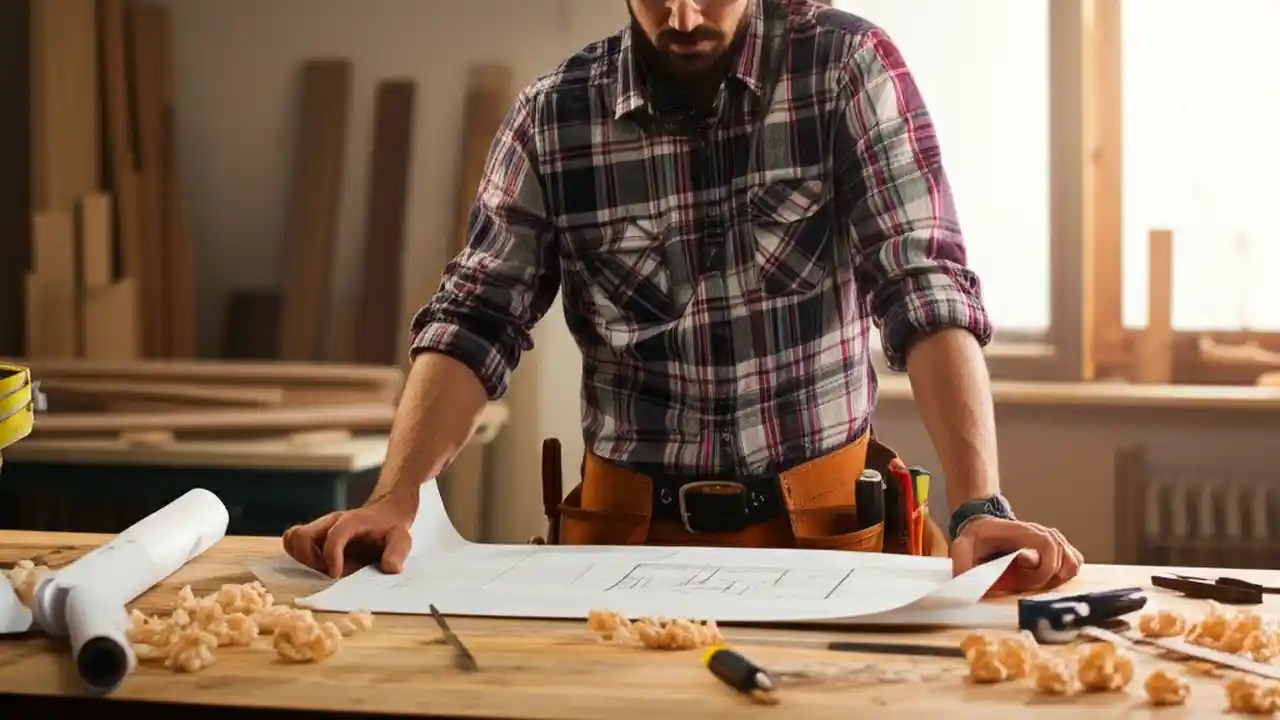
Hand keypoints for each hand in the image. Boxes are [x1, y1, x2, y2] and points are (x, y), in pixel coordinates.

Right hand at [282, 488, 418, 578]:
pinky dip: (300, 558)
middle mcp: (330, 522)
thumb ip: (397, 552)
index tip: (337, 574)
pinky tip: (319, 566)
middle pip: (300, 536)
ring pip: (292, 539)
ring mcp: (319, 528)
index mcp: (351, 521)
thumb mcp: (401, 538)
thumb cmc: (390, 528)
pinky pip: (293, 543)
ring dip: (302, 560)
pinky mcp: (314, 537)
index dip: (331, 556)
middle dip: (309, 560)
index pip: (333, 535)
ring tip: (322, 568)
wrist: (384, 515)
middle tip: (328, 571)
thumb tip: (391, 569)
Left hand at [950, 516, 1082, 593]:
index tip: (1031, 580)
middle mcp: (1041, 533)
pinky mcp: (1055, 549)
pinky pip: (1074, 561)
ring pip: (1073, 559)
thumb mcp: (961, 547)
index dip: (1045, 566)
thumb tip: (967, 587)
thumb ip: (962, 565)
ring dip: (1060, 577)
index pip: (1048, 543)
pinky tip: (1049, 580)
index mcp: (1021, 532)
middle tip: (1031, 585)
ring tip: (1039, 582)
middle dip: (1051, 578)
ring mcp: (1051, 540)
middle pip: (1065, 556)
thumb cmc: (975, 538)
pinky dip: (1066, 574)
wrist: (983, 526)